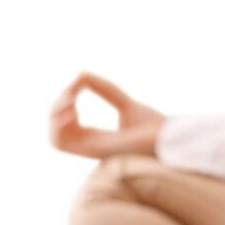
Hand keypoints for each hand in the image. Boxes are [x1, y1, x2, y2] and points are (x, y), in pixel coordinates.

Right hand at [49, 72, 164, 158]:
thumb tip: (80, 73)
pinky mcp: (95, 151)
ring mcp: (92, 150)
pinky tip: (72, 110)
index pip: (67, 123)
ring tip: (70, 101)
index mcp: (96, 136)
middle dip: (56, 107)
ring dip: (55, 116)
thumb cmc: (154, 126)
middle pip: (56, 130)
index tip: (78, 84)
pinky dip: (58, 126)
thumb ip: (103, 89)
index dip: (64, 102)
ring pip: (54, 138)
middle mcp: (91, 146)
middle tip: (71, 93)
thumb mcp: (123, 101)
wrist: (170, 139)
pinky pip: (60, 143)